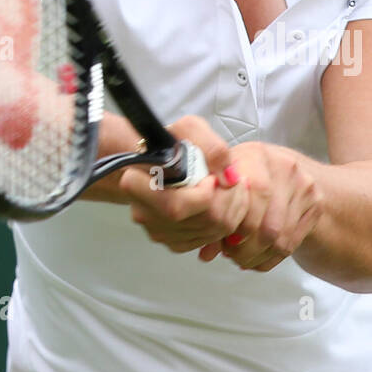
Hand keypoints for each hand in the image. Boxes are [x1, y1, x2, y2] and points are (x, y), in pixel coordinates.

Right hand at [118, 115, 248, 254]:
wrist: (163, 160)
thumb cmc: (173, 143)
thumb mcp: (190, 129)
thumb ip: (212, 147)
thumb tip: (229, 179)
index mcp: (138, 184)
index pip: (175, 205)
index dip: (202, 195)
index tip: (210, 177)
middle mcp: (144, 213)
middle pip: (200, 221)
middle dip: (228, 199)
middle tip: (232, 180)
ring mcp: (159, 232)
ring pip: (210, 232)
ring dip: (233, 208)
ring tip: (232, 186)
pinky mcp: (173, 242)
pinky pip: (209, 240)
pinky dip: (228, 220)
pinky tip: (226, 201)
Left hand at [197, 141, 322, 273]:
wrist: (290, 170)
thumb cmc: (249, 176)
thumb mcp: (228, 183)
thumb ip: (215, 213)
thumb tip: (206, 253)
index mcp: (256, 155)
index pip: (254, 193)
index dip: (237, 223)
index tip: (223, 238)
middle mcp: (284, 166)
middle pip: (268, 223)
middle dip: (244, 247)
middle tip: (230, 254)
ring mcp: (304, 186)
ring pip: (279, 238)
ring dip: (256, 256)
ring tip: (241, 258)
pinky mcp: (315, 206)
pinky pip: (291, 243)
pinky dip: (270, 258)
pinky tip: (257, 257)